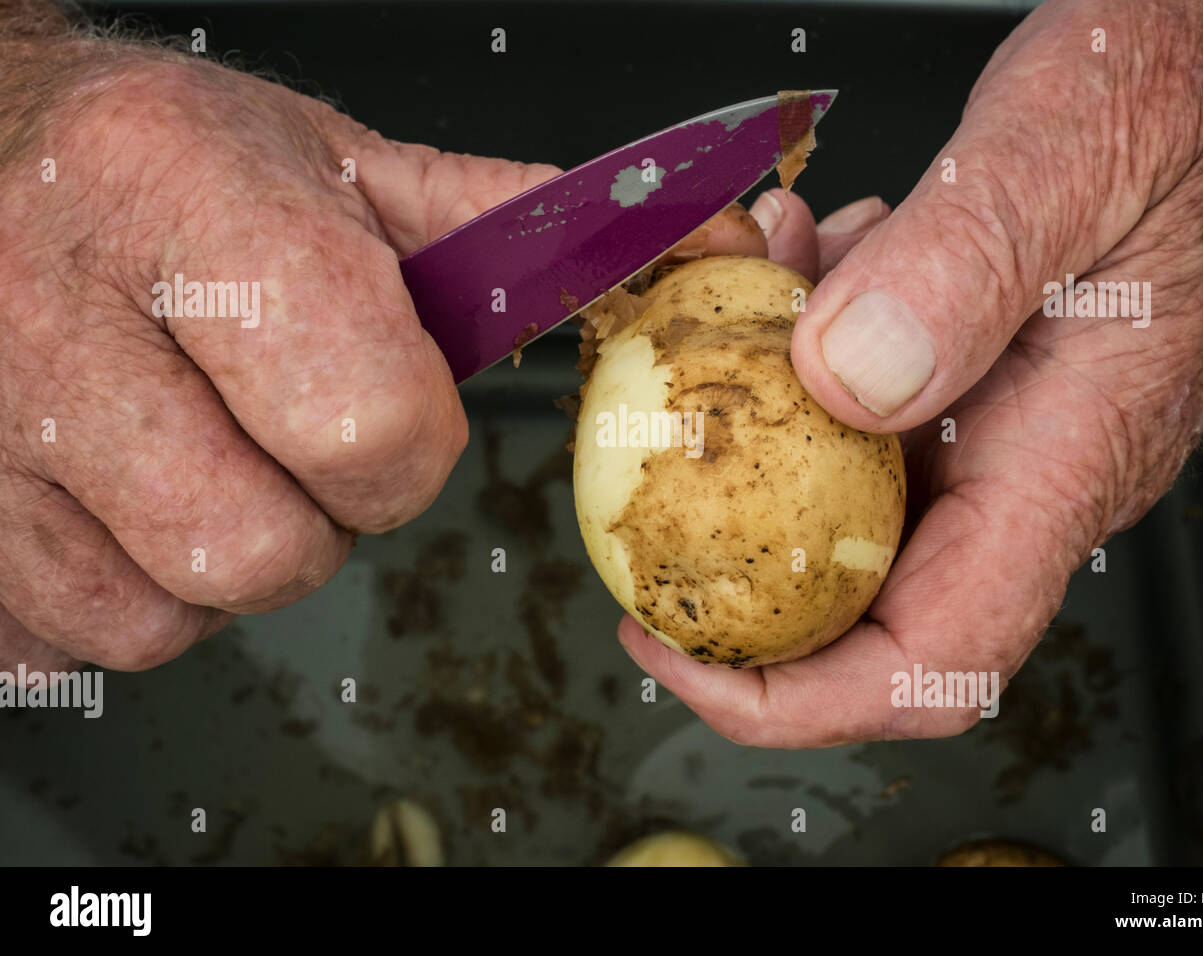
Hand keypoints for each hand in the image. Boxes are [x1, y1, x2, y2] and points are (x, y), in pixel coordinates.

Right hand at [0, 37, 557, 672]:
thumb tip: (660, 252)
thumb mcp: (334, 164)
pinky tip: (119, 493)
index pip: (359, 417)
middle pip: (260, 550)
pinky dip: (127, 587)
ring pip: (166, 616)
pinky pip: (71, 638)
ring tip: (201, 454)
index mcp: (183, 200)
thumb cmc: (162, 161)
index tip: (392, 411)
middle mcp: (50, 317)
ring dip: (219, 562)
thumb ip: (496, 228)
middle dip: (318, 519)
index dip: (407, 445)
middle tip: (289, 440)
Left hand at [619, 0, 1202, 745]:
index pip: (925, 661)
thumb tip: (837, 382)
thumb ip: (962, 270)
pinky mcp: (973, 378)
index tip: (673, 650)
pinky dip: (807, 343)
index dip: (788, 696)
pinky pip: (860, 401)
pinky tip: (808, 260)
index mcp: (1063, 465)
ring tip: (755, 282)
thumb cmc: (1198, 103)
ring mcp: (998, 430)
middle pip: (856, 599)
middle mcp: (1028, 473)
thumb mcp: (1073, 154)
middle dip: (733, 548)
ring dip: (765, 405)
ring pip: (839, 480)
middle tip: (646, 471)